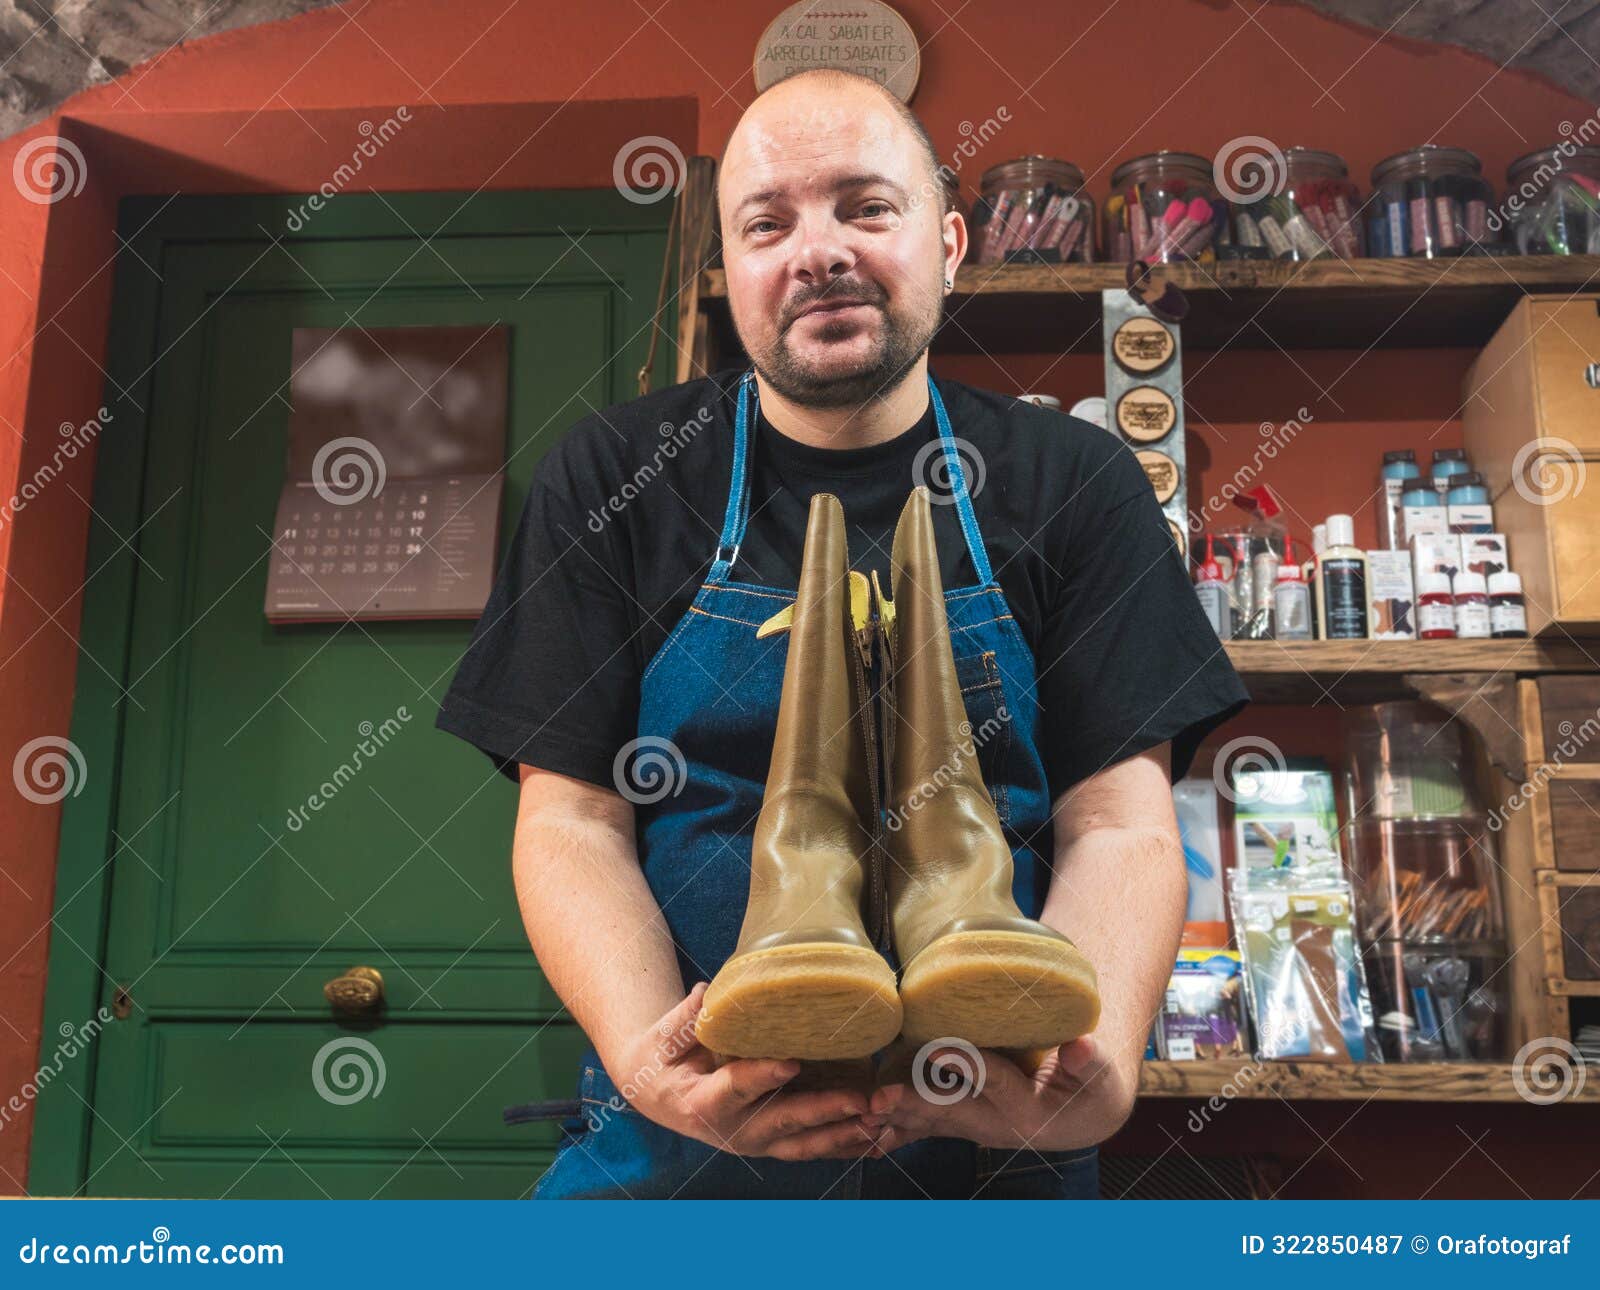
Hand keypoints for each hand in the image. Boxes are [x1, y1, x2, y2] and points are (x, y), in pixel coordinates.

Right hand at [605, 983, 882, 1160]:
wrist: (658, 1094)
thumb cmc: (662, 1059)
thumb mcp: (663, 1040)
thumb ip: (686, 1020)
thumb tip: (706, 993)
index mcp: (703, 1103)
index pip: (736, 1088)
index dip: (763, 1077)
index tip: (791, 1063)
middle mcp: (734, 1131)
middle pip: (783, 1122)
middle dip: (824, 1111)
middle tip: (859, 1100)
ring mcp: (757, 1142)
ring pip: (805, 1144)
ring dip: (845, 1135)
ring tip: (880, 1121)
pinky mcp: (775, 1143)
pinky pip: (813, 1148)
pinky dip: (846, 1146)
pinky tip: (878, 1140)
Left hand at [867, 1036, 1135, 1153]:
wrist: (1081, 1114)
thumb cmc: (1091, 1088)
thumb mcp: (1098, 1076)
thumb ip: (1089, 1063)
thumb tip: (1082, 1047)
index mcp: (1029, 1111)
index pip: (997, 1084)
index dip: (969, 1065)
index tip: (939, 1048)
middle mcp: (994, 1125)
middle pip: (949, 1111)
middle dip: (912, 1105)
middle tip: (877, 1100)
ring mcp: (972, 1126)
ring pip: (928, 1120)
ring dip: (892, 1116)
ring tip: (861, 1110)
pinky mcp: (958, 1121)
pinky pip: (921, 1127)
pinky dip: (892, 1127)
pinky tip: (863, 1128)